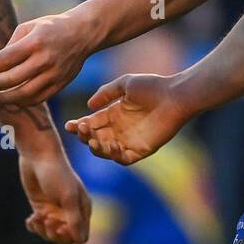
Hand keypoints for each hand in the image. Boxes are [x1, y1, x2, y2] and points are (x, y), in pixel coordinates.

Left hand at [0, 13, 92, 108]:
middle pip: (12, 79)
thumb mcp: (29, 27)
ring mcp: (54, 74)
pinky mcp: (60, 84)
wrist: (83, 33)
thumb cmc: (51, 27)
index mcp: (35, 42)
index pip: (4, 58)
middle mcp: (45, 59)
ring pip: (25, 94)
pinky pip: (38, 98)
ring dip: (5, 98)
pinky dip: (22, 102)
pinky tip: (12, 100)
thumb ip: (11, 45)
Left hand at [18, 149, 90, 243]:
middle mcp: (70, 212)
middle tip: (46, 219)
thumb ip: (74, 219)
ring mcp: (55, 210)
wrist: (38, 155)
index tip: (60, 225)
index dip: (70, 237)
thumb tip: (80, 242)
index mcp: (82, 209)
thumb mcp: (67, 197)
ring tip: (36, 218)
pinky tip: (30, 219)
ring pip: (50, 234)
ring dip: (42, 230)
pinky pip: (39, 226)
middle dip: (54, 234)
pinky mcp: (41, 207)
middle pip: (65, 239)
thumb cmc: (56, 173)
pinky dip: (33, 226)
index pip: (81, 236)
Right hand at [65, 73, 189, 164]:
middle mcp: (119, 129)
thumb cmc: (153, 86)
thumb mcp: (125, 84)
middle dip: (84, 136)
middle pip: (94, 138)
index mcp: (114, 114)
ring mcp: (130, 141)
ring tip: (93, 140)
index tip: (68, 125)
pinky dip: (114, 155)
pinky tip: (112, 145)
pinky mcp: (142, 150)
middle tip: (81, 130)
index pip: (91, 123)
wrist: (175, 96)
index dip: (78, 126)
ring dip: (96, 148)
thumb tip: (88, 106)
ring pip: (105, 151)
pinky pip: (123, 159)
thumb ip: (106, 93)